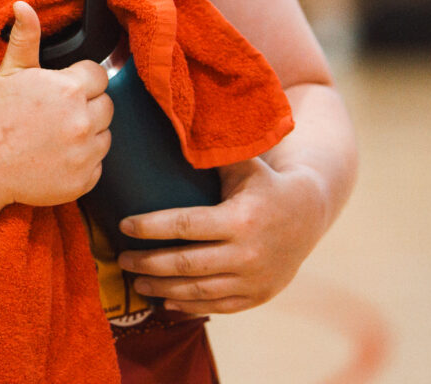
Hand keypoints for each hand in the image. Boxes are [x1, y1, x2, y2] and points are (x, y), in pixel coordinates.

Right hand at [0, 1, 112, 208]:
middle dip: (87, 106)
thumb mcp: (9, 73)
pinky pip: (97, 165)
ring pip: (105, 135)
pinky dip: (82, 161)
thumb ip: (25, 38)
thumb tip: (24, 6)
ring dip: (87, 134)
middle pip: (107, 105)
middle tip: (56, 114)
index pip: (99, 75)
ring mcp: (86, 152)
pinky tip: (56, 157)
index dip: (81, 79)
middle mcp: (83, 120)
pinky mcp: (86, 180)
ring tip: (55, 136)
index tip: (63, 89)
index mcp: (69, 90)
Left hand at [115, 156, 327, 313]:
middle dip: (148, 264)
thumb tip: (168, 123)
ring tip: (135, 281)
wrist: (308, 213)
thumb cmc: (263, 182)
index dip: (151, 227)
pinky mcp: (258, 296)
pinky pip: (218, 306)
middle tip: (122, 259)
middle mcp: (248, 254)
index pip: (186, 226)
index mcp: (241, 219)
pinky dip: (188, 305)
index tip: (124, 226)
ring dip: (162, 288)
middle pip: (187, 264)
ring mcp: (255, 279)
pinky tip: (165, 300)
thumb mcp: (241, 163)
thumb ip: (209, 151)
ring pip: (199, 291)